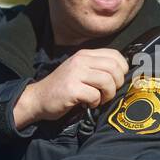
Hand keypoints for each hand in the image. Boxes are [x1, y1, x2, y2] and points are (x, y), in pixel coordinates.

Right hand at [14, 48, 128, 127]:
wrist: (38, 99)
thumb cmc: (62, 88)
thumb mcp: (79, 71)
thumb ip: (96, 68)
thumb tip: (122, 74)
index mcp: (85, 55)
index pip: (115, 55)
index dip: (122, 69)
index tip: (116, 81)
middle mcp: (80, 60)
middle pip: (114, 68)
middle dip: (117, 84)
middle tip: (108, 93)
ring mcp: (75, 73)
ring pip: (107, 81)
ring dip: (108, 94)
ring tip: (99, 99)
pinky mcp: (71, 88)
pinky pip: (94, 95)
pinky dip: (95, 103)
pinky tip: (87, 104)